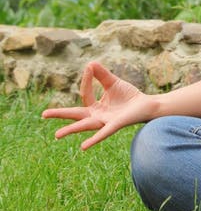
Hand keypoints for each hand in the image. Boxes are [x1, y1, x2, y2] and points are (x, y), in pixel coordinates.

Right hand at [42, 61, 156, 149]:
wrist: (146, 105)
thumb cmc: (129, 97)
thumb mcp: (113, 82)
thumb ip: (102, 74)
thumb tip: (90, 63)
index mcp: (96, 107)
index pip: (85, 94)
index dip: (87, 80)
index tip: (90, 68)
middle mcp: (98, 116)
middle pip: (76, 115)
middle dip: (60, 115)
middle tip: (43, 114)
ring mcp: (105, 122)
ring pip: (86, 126)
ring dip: (72, 130)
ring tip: (57, 135)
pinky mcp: (115, 125)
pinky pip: (103, 133)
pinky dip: (94, 139)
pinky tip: (83, 146)